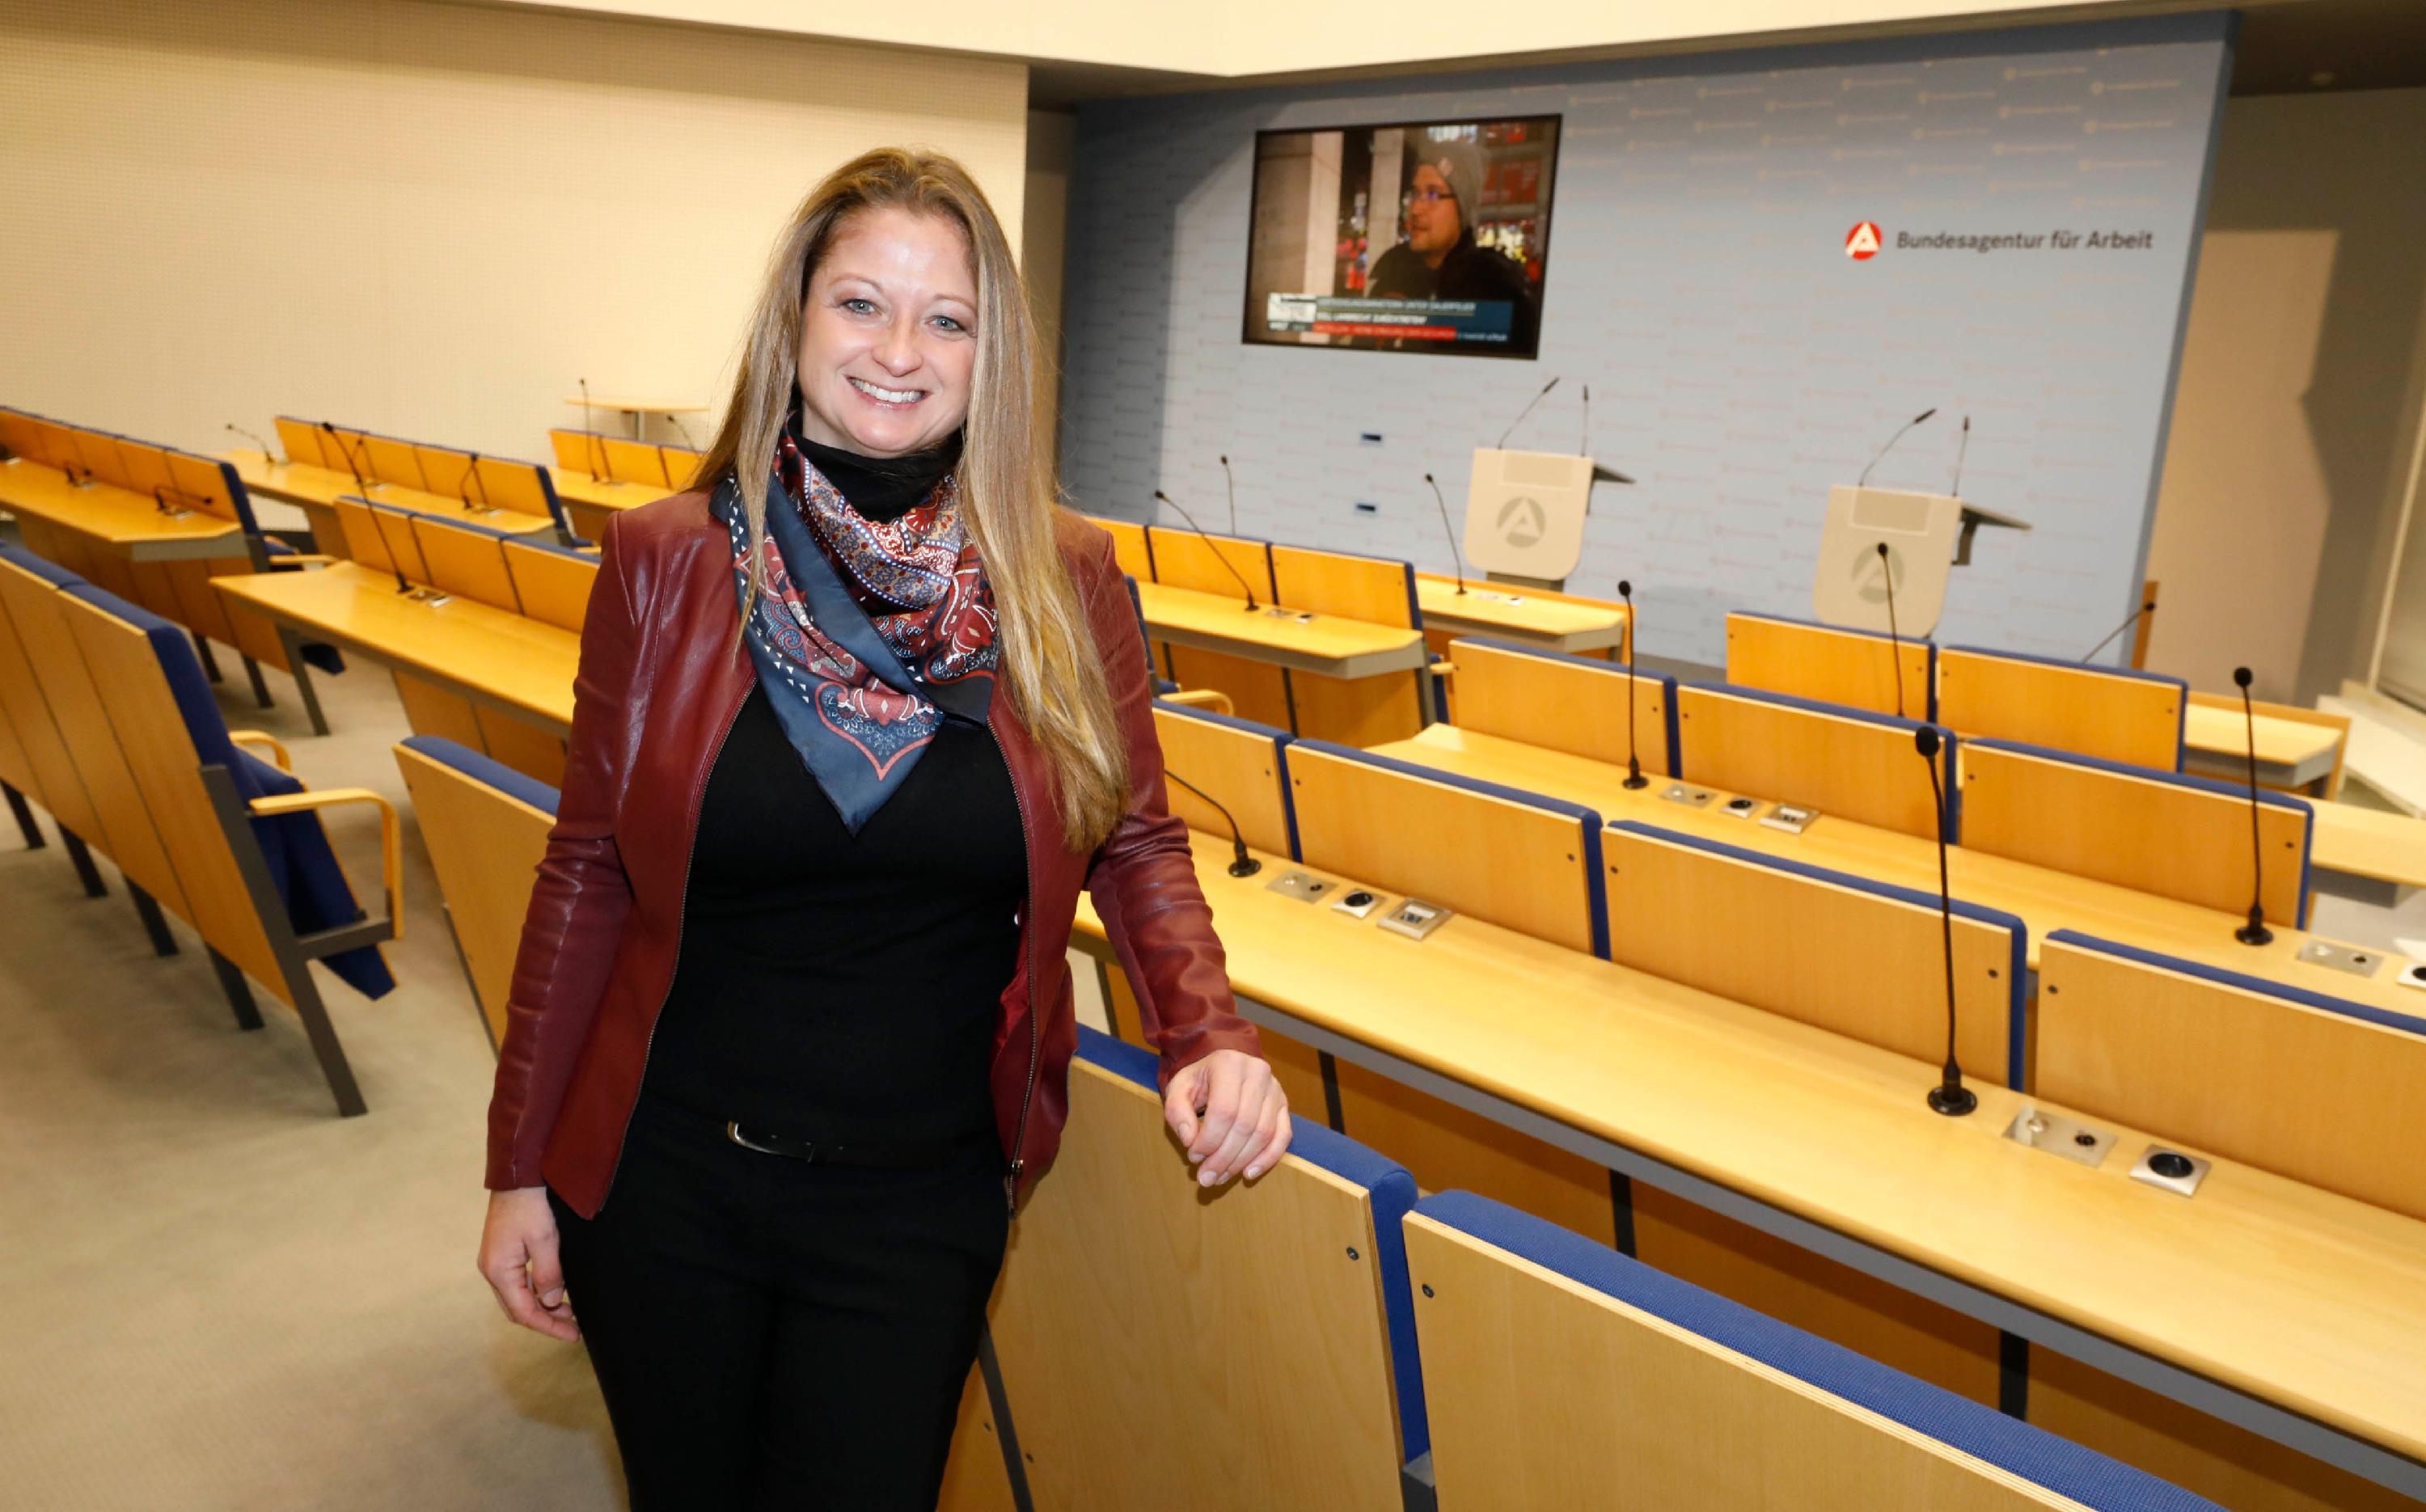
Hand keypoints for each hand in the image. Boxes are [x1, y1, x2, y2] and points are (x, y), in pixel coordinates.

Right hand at [478, 1187, 578, 1340]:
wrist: (517, 1175)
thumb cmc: (530, 1204)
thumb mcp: (545, 1239)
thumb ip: (548, 1274)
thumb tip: (552, 1302)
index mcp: (498, 1271)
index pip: (524, 1312)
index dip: (548, 1326)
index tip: (572, 1334)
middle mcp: (492, 1270)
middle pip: (518, 1308)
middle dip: (546, 1320)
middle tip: (573, 1326)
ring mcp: (495, 1262)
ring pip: (518, 1296)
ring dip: (541, 1306)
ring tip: (568, 1311)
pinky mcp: (501, 1253)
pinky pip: (517, 1282)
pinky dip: (536, 1292)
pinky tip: (554, 1291)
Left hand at [1164, 1049, 1291, 1187]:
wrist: (1222, 1069)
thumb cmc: (1199, 1081)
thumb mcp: (1178, 1089)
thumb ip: (1177, 1111)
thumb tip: (1190, 1139)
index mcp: (1229, 1064)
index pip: (1224, 1110)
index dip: (1209, 1139)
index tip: (1194, 1156)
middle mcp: (1257, 1072)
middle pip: (1245, 1125)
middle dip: (1224, 1157)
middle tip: (1206, 1177)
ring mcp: (1275, 1088)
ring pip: (1263, 1133)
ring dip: (1241, 1162)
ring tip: (1220, 1177)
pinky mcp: (1283, 1104)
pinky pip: (1282, 1136)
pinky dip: (1268, 1159)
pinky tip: (1248, 1173)